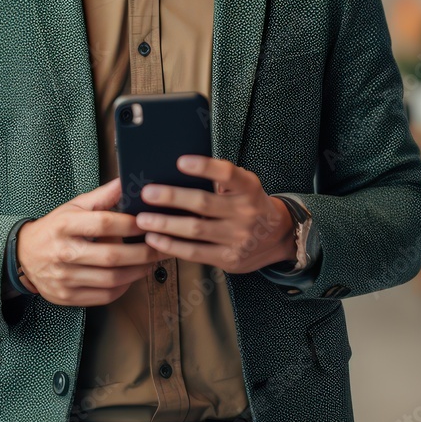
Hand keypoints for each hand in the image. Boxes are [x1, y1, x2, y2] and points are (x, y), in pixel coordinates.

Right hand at [15, 177, 166, 306]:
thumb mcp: (74, 206)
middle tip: (160, 245)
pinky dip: (123, 287)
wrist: (25, 256)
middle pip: (111, 256)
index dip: (130, 224)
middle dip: (142, 252)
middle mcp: (64, 252)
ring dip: (137, 271)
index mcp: (65, 225)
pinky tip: (132, 276)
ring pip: (111, 279)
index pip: (103, 224)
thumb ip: (102, 196)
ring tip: (151, 261)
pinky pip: (104, 296)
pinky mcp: (68, 296)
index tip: (149, 222)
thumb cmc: (55, 228)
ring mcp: (65, 277)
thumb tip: (126, 181)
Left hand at [133, 156, 294, 272]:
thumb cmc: (250, 204)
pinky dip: (172, 246)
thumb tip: (176, 171)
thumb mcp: (244, 186)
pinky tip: (154, 239)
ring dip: (165, 224)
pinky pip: (195, 253)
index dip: (204, 167)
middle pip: (203, 203)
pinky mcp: (229, 259)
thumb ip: (220, 180)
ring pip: (195, 230)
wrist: (278, 237)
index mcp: (248, 188)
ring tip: (142, 219)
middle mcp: (245, 212)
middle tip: (147, 193)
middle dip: (172, 198)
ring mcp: (238, 238)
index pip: (227, 174)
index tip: (180, 161)